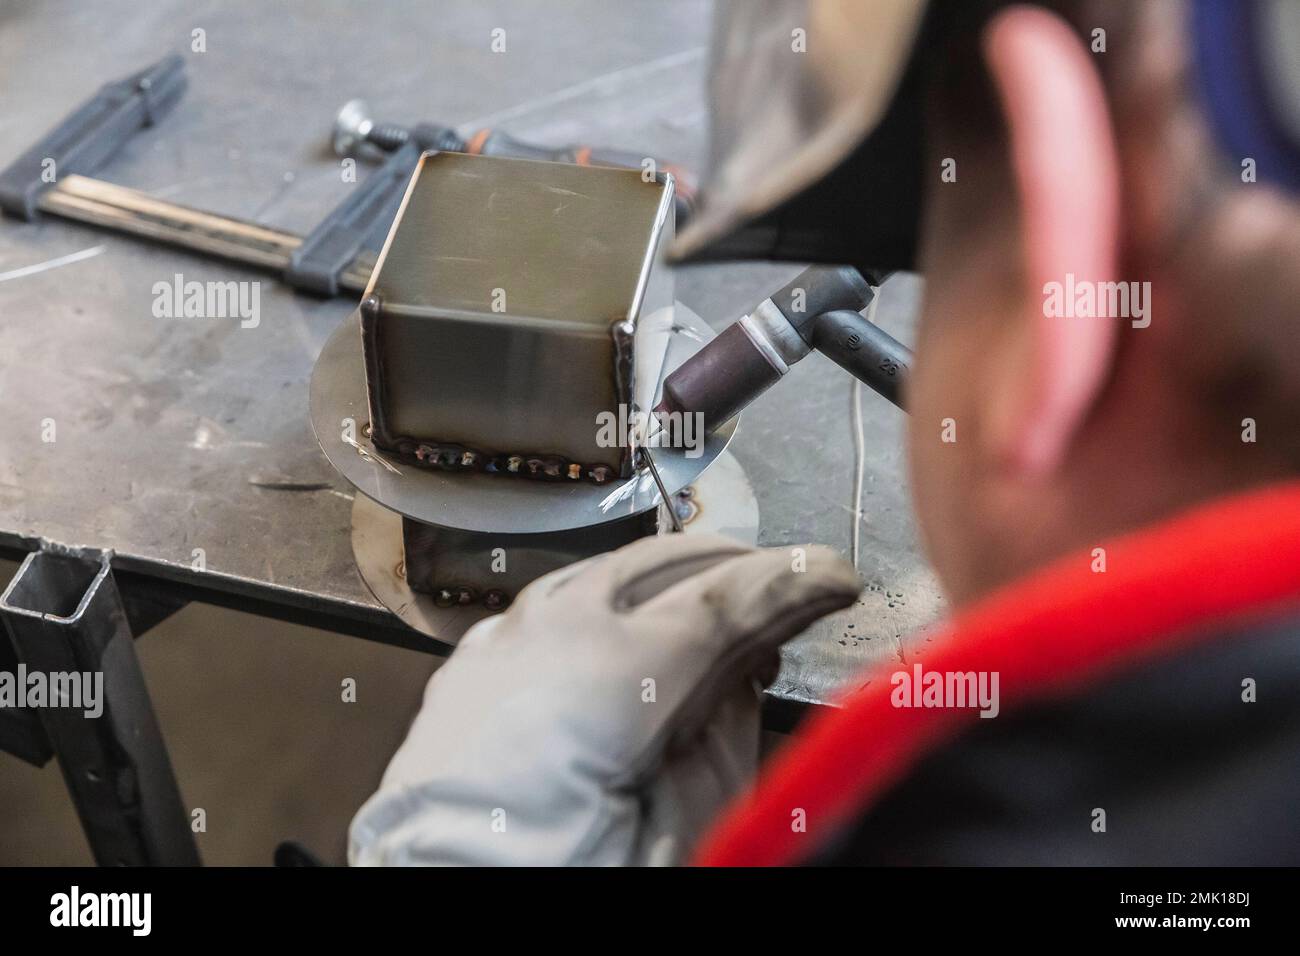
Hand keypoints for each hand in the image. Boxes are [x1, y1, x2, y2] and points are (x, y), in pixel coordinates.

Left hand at [349, 532, 859, 865]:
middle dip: (737, 569)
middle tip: (787, 592)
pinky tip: (631, 631)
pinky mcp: (478, 658)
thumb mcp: (682, 823)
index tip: (834, 577)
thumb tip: (745, 669)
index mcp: (609, 677)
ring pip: (608, 570)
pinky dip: (608, 605)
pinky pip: (556, 603)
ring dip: (673, 580)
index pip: (724, 599)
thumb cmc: (558, 869)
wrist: (454, 883)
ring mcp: (505, 639)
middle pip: (665, 565)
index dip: (792, 581)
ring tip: (718, 615)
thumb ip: (725, 729)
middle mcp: (548, 635)